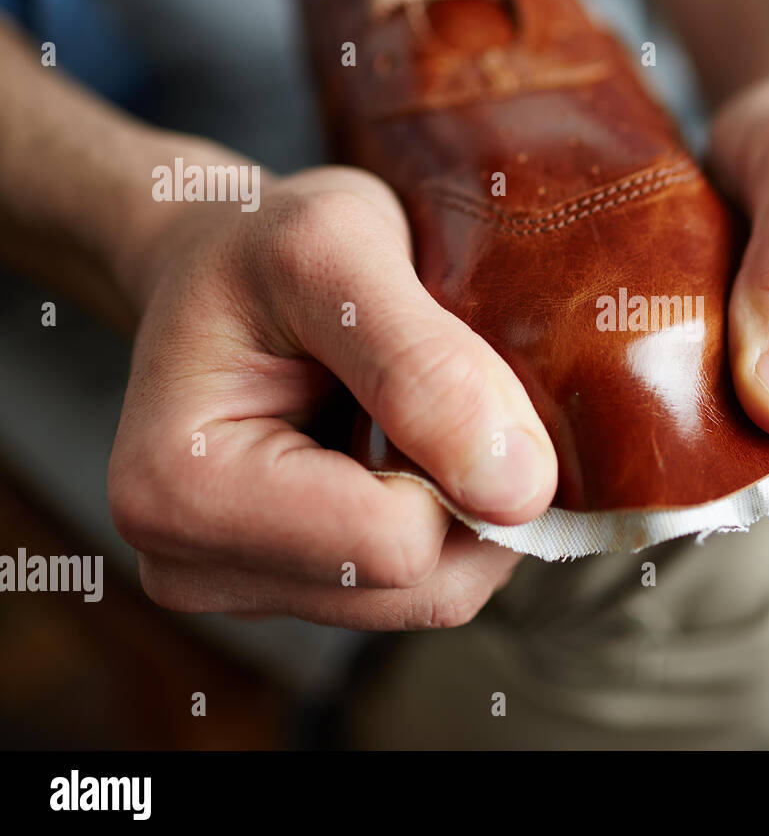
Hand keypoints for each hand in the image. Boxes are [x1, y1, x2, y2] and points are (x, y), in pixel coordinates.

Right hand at [107, 166, 556, 627]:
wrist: (221, 254)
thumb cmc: (263, 241)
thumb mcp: (338, 252)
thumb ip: (426, 368)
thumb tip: (521, 492)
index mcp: (179, 492)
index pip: (395, 546)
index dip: (464, 461)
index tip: (456, 362)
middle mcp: (193, 565)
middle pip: (421, 588)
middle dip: (471, 490)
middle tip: (442, 382)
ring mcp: (245, 590)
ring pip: (433, 594)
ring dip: (463, 501)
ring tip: (414, 409)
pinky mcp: (292, 589)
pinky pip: (421, 586)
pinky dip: (446, 516)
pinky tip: (406, 444)